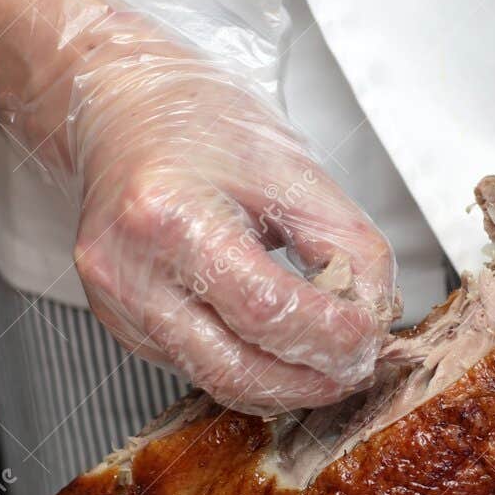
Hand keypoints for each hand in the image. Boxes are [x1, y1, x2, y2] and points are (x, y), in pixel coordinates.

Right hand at [0, 0, 396, 413]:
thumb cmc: (200, 123)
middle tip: (358, 365)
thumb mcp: (294, 170)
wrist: (123, 108)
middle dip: (312, 380)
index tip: (371, 337)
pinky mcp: (121, 325)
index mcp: (170, 215)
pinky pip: (198, 368)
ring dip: (286, 386)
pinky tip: (281, 347)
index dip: (331, 337)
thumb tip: (376, 314)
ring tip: (329, 361)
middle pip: (237, 368)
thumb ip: (348, 245)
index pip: (267, 310)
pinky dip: (252, 368)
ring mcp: (118, 305)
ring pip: (218, 381)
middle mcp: (130, 270)